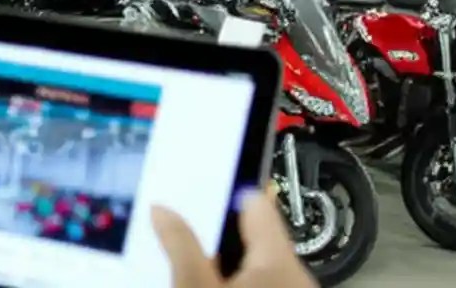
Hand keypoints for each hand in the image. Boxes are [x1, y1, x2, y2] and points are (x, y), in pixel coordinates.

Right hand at [151, 190, 316, 287]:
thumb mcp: (194, 286)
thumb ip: (180, 246)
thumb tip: (162, 210)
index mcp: (280, 258)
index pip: (257, 199)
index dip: (225, 185)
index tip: (200, 177)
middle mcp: (294, 275)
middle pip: (252, 231)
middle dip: (216, 227)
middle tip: (182, 221)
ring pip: (253, 261)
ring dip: (222, 256)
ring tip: (189, 255)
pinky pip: (257, 280)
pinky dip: (230, 277)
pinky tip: (206, 281)